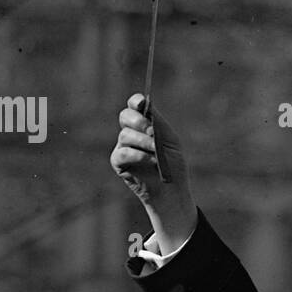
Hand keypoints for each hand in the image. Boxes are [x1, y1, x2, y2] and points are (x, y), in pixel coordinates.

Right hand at [110, 93, 196, 250]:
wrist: (171, 189)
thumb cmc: (172, 164)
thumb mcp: (169, 140)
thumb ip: (157, 122)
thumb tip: (145, 105)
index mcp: (144, 124)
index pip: (134, 106)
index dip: (136, 102)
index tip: (142, 103)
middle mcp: (131, 133)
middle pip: (126, 116)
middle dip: (139, 121)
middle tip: (153, 132)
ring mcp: (123, 146)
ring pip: (125, 135)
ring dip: (143, 141)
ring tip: (156, 151)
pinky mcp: (118, 162)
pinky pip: (123, 152)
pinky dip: (138, 155)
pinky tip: (151, 160)